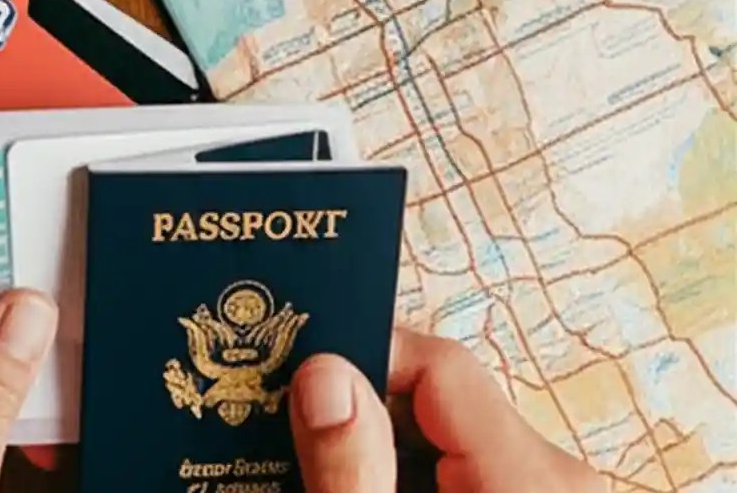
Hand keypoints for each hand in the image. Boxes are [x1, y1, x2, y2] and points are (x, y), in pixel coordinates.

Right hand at [288, 328, 607, 492]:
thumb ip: (352, 468)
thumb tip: (323, 376)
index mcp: (530, 476)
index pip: (439, 363)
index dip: (359, 356)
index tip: (292, 375)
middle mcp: (548, 473)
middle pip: (432, 396)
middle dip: (356, 408)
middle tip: (286, 431)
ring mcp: (536, 490)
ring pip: (435, 435)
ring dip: (372, 446)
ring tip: (316, 469)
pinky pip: (452, 467)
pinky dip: (399, 471)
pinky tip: (355, 481)